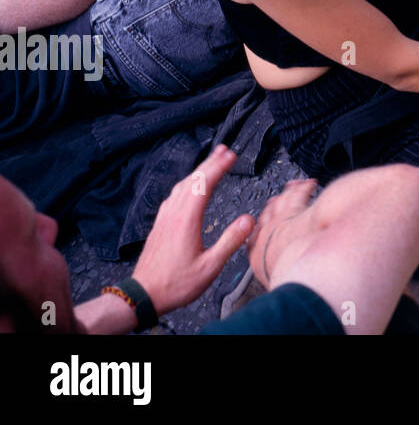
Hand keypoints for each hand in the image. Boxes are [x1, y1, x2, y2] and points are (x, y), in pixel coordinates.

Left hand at [130, 145, 255, 316]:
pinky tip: (188, 188)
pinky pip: (173, 196)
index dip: (219, 167)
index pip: (204, 184)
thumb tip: (249, 219)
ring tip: (210, 162)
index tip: (232, 155)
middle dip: (209, 162)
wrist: (142, 295)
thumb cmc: (175, 284)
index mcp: (187, 220)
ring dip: (197, 171)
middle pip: (193, 180)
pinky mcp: (159, 225)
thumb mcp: (210, 267)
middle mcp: (174, 214)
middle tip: (224, 150)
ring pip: (181, 186)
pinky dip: (186, 184)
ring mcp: (164, 218)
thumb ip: (230, 241)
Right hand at [247, 177, 317, 287]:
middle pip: (266, 215)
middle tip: (276, 201)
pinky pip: (298, 194)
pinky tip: (310, 183)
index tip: (262, 226)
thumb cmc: (287, 277)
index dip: (260, 229)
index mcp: (256, 253)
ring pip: (281, 201)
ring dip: (287, 194)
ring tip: (294, 187)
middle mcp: (265, 234)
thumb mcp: (274, 281)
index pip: (254, 238)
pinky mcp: (295, 209)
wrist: (295, 267)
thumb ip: (275, 275)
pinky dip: (303, 187)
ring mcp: (280, 220)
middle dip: (271, 208)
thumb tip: (282, 282)